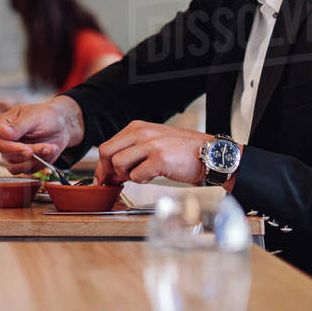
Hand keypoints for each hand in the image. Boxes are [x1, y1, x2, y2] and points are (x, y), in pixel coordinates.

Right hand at [0, 96, 83, 172]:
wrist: (60, 124)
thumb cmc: (44, 115)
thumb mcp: (32, 116)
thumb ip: (17, 126)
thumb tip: (2, 131)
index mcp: (2, 127)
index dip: (12, 149)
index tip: (27, 150)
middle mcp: (6, 142)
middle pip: (9, 157)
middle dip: (30, 153)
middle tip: (45, 147)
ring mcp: (15, 154)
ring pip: (18, 166)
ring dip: (37, 159)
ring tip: (50, 148)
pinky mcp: (25, 163)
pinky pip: (29, 169)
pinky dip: (41, 162)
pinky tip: (50, 151)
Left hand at [95, 120, 211, 185]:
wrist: (209, 153)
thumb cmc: (182, 150)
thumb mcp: (153, 140)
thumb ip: (133, 149)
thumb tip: (112, 168)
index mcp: (137, 127)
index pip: (107, 146)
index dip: (102, 165)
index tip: (103, 178)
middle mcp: (141, 133)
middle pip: (106, 153)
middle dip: (107, 171)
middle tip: (114, 182)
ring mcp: (150, 145)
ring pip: (118, 164)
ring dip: (125, 176)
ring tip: (139, 176)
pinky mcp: (159, 159)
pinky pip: (136, 175)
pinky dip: (140, 181)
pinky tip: (151, 176)